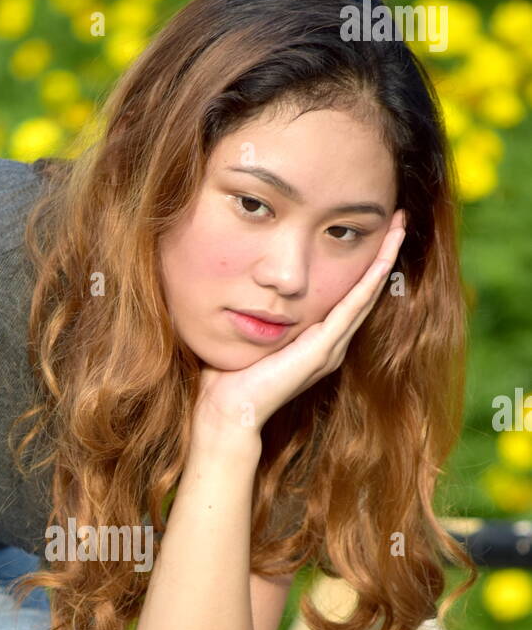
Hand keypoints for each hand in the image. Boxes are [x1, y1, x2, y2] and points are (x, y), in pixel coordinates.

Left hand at [193, 209, 405, 441]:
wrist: (229, 410)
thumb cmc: (231, 377)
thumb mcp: (253, 334)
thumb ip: (261, 312)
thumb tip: (251, 284)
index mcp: (318, 341)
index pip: (349, 295)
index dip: (364, 263)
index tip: (375, 229)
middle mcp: (331, 344)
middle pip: (365, 291)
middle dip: (383, 253)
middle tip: (399, 219)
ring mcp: (330, 348)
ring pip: (365, 295)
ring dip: (384, 259)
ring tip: (398, 228)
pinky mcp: (321, 350)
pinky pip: (351, 308)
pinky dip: (369, 282)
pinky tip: (382, 259)